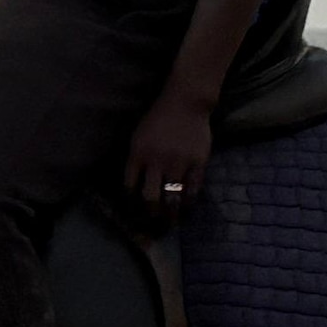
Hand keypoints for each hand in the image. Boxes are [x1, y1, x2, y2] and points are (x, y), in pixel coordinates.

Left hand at [122, 86, 213, 219]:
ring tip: (169, 222)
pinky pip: (192, 190)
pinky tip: (187, 209)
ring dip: (169, 214)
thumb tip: (131, 186)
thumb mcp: (138, 137)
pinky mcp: (197, 163)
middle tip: (151, 223)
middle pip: (150, 198)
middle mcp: (156, 161)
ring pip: (172, 198)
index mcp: (138, 154)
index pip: (129, 187)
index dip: (130, 204)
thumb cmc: (158, 119)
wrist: (185, 103)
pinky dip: (189, 203)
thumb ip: (135, 160)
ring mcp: (178, 163)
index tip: (132, 214)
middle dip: (149, 215)